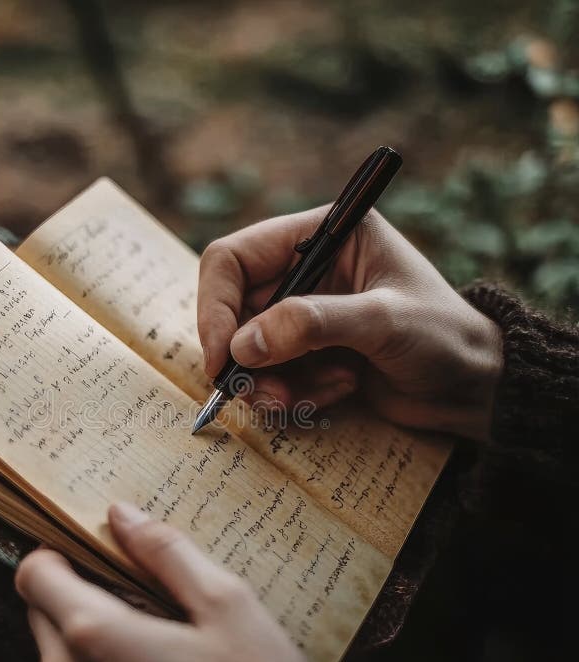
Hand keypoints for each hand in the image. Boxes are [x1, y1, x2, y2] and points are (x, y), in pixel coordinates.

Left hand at [15, 503, 308, 661]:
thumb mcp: (223, 600)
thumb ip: (164, 550)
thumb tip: (121, 515)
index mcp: (95, 636)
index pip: (32, 574)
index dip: (59, 549)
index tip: (96, 544)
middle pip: (41, 608)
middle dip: (75, 584)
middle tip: (134, 578)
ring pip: (56, 647)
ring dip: (88, 624)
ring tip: (153, 620)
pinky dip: (100, 661)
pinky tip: (155, 660)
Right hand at [197, 207, 502, 440]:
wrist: (472, 386)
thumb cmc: (443, 336)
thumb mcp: (383, 321)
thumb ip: (311, 325)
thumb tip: (241, 347)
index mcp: (321, 237)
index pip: (234, 259)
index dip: (216, 305)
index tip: (222, 356)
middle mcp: (303, 272)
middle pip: (233, 311)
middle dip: (246, 357)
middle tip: (262, 393)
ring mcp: (302, 315)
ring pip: (247, 351)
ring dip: (270, 382)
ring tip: (307, 398)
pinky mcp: (305, 353)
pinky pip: (270, 377)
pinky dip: (294, 394)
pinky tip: (339, 391)